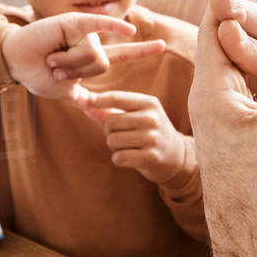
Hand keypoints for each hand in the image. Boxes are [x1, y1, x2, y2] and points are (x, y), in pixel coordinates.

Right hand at [1, 13, 165, 101]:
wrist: (16, 62)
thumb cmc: (37, 74)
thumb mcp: (65, 92)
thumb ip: (86, 101)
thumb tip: (104, 118)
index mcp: (92, 58)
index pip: (122, 53)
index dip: (142, 51)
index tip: (162, 46)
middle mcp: (91, 43)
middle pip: (102, 65)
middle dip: (75, 72)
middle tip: (54, 67)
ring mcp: (84, 32)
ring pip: (92, 55)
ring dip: (67, 62)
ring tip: (50, 57)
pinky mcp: (73, 22)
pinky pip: (98, 24)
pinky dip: (113, 26)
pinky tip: (129, 30)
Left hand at [75, 90, 190, 184]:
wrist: (176, 155)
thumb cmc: (149, 132)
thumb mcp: (136, 116)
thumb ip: (109, 110)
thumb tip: (83, 104)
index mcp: (149, 103)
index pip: (116, 98)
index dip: (95, 99)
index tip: (79, 100)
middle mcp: (152, 118)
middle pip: (110, 122)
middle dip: (109, 131)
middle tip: (124, 135)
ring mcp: (153, 138)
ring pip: (112, 141)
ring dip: (115, 147)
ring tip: (130, 146)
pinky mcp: (151, 157)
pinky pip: (118, 157)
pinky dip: (119, 159)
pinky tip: (132, 157)